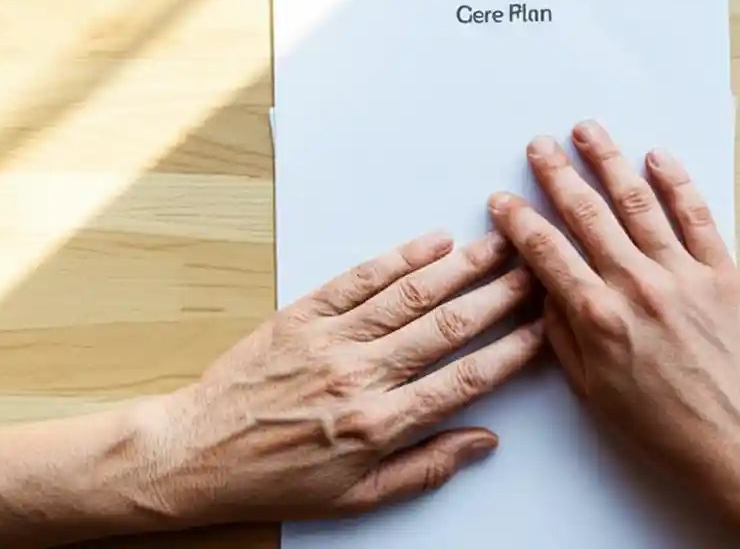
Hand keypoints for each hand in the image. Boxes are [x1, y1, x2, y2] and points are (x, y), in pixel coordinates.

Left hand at [129, 231, 542, 526]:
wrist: (195, 454)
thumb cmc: (275, 481)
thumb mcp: (357, 498)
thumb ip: (425, 468)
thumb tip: (484, 440)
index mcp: (377, 425)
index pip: (464, 380)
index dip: (511, 351)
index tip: (544, 328)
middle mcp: (359, 376)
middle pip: (446, 327)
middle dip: (499, 296)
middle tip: (537, 271)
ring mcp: (329, 340)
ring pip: (410, 295)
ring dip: (461, 266)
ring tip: (500, 245)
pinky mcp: (301, 315)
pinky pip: (359, 279)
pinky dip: (400, 258)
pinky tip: (433, 242)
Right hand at [488, 121, 739, 548]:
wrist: (737, 441)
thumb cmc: (663, 427)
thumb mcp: (593, 391)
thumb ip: (564, 336)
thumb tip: (546, 292)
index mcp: (598, 317)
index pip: (546, 252)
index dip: (519, 221)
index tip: (503, 199)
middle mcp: (637, 285)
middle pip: (586, 214)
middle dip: (558, 174)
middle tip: (540, 144)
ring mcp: (682, 274)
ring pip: (638, 202)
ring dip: (609, 161)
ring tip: (589, 131)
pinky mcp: (722, 273)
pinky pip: (696, 216)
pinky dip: (676, 182)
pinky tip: (658, 156)